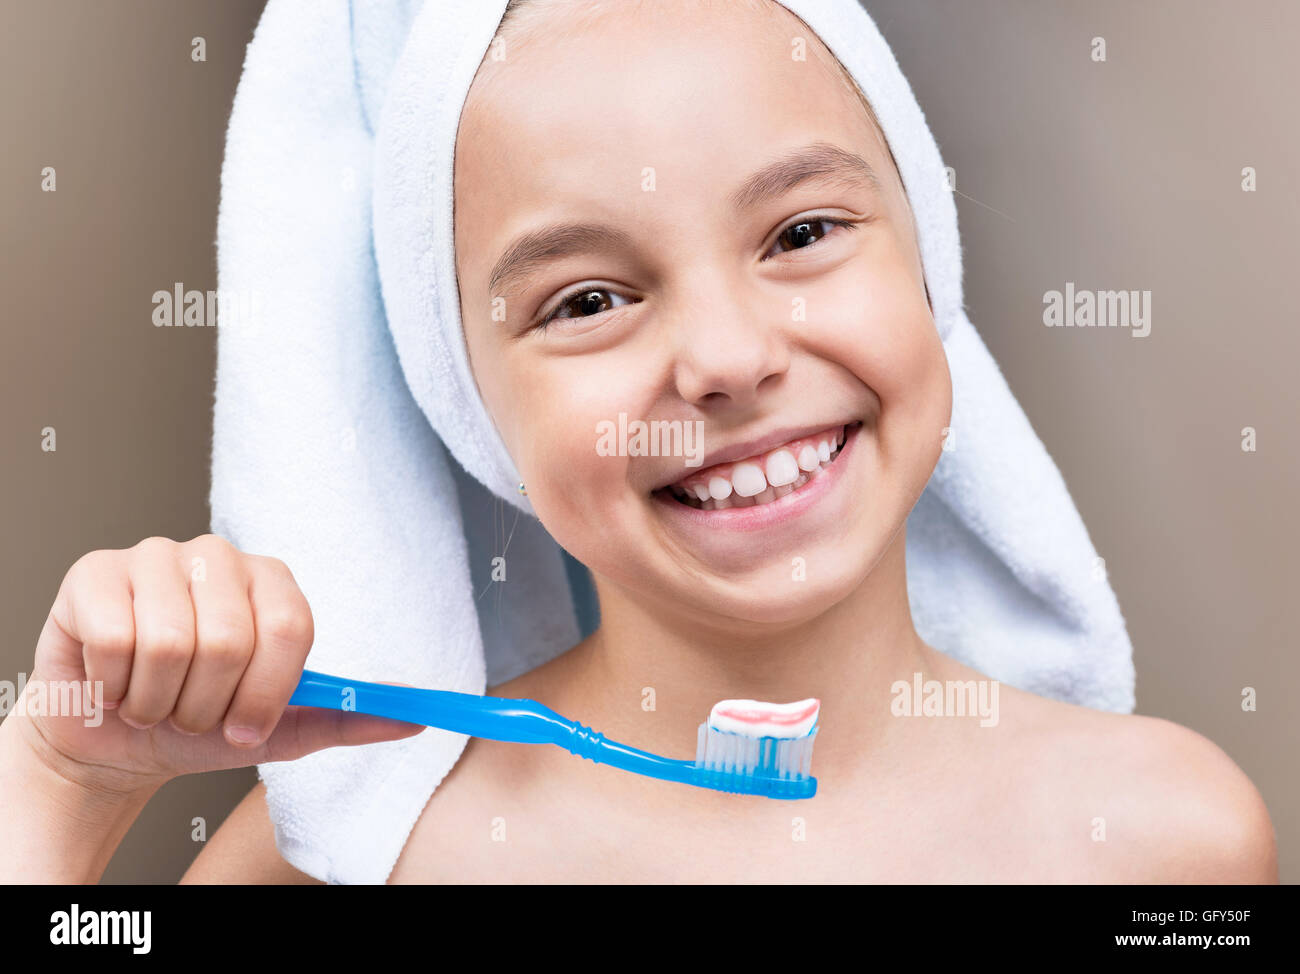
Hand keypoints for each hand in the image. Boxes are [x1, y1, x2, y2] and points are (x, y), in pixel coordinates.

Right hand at [20, 534, 421, 797]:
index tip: (245, 729)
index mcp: (272, 582)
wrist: (112, 740)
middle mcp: (219, 556)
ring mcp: (155, 556)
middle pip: (230, 640)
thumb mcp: (278, 730)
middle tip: (188, 712)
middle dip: (206, 705)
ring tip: (150, 699)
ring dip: (157, 701)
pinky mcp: (95, 572)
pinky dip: (114, 685)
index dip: (266, 694)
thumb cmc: (198, 724)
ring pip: (170, 642)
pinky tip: (112, 681)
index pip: (290, 628)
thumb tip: (414, 716)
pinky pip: (116, 639)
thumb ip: (347, 717)